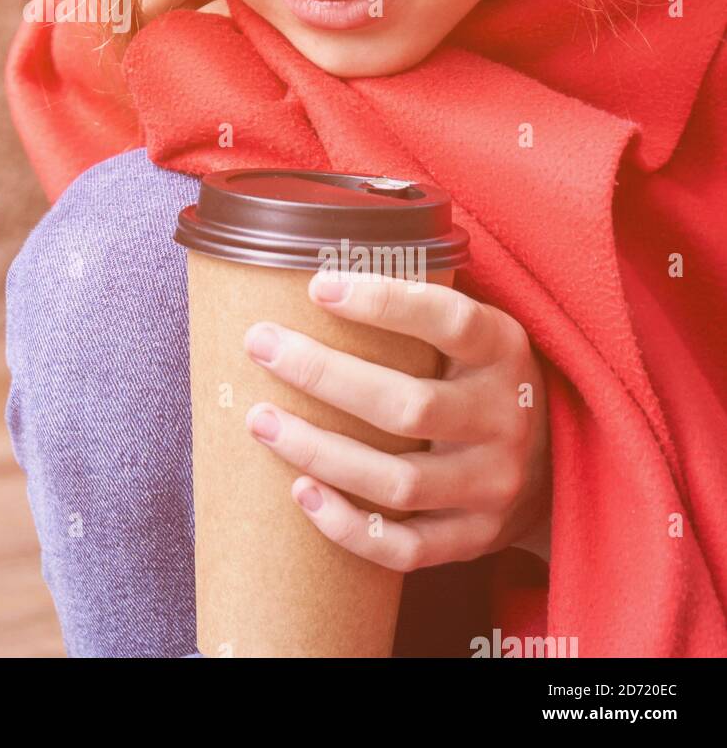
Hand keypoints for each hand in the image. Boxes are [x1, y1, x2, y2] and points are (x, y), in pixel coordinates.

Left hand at [242, 267, 551, 571]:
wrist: (558, 467)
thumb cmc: (481, 377)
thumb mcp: (473, 333)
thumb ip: (416, 307)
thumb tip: (313, 269)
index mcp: (503, 352)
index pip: (450, 321)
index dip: (385, 303)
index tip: (316, 287)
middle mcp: (505, 419)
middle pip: (408, 406)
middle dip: (323, 375)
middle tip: (259, 344)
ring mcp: (493, 486)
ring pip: (398, 482)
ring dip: (320, 452)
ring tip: (260, 420)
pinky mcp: (476, 539)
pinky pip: (406, 548)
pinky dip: (350, 528)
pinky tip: (301, 493)